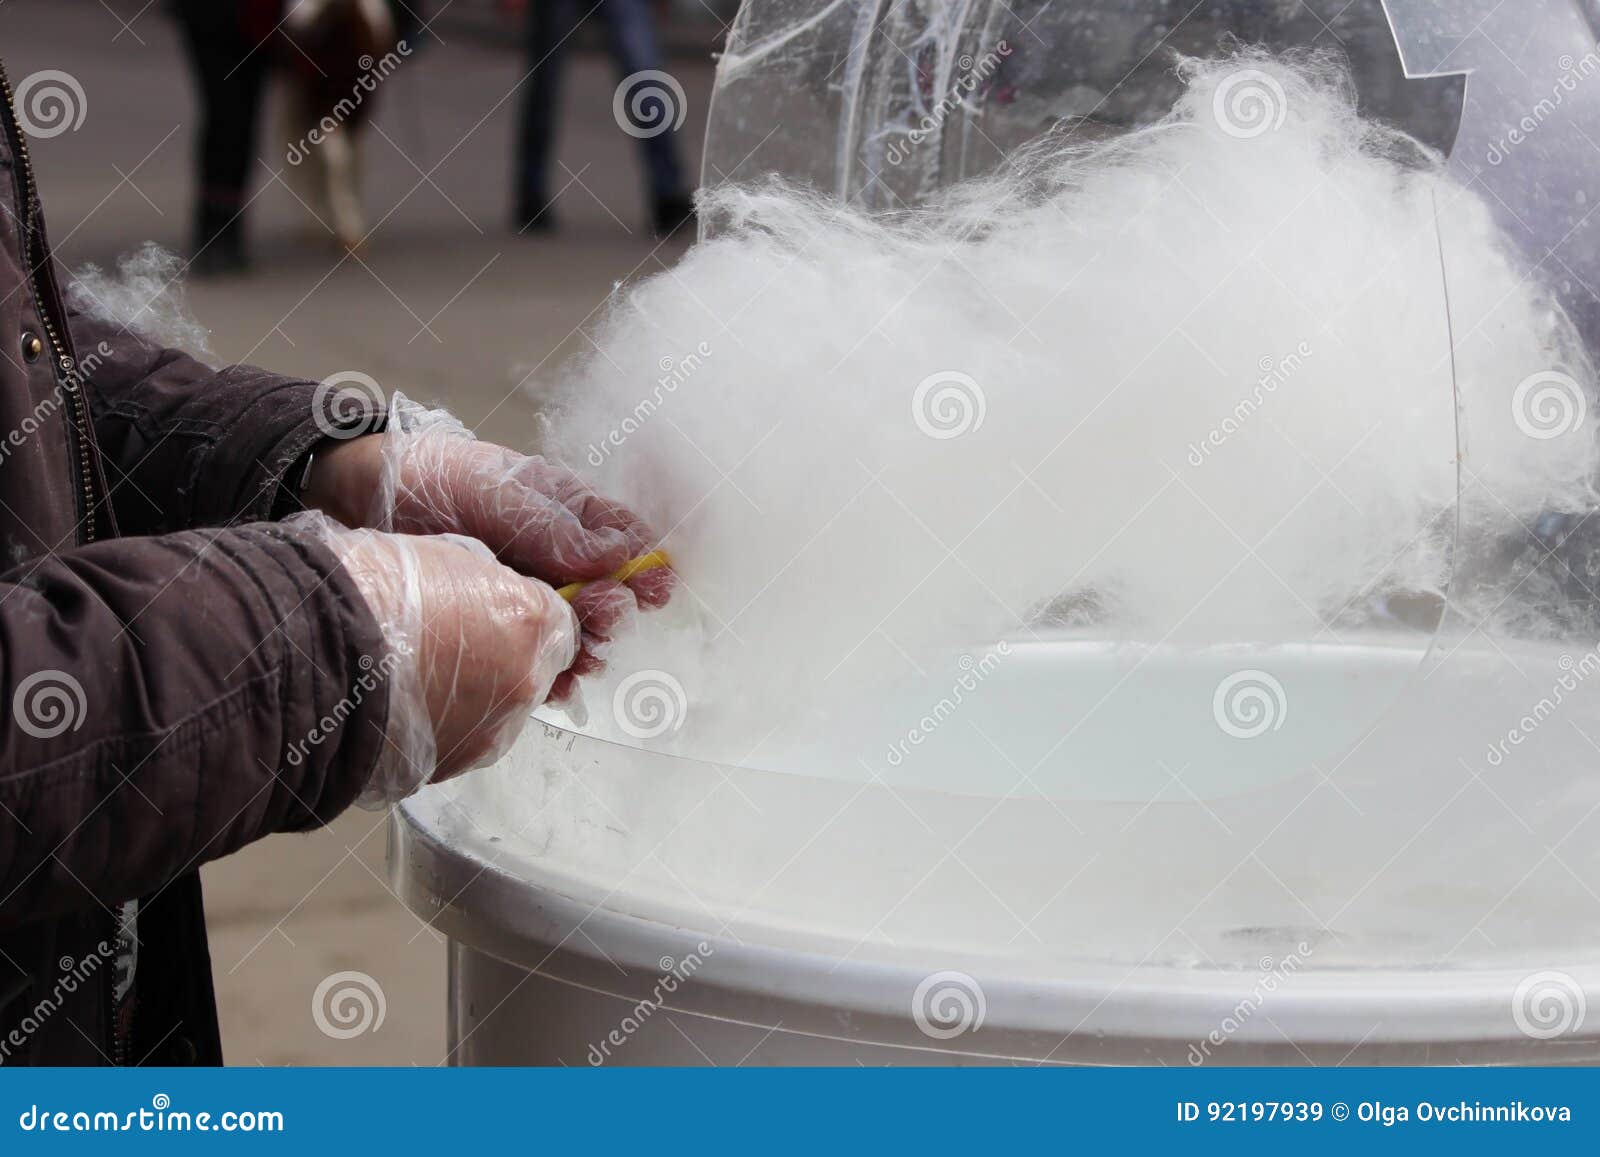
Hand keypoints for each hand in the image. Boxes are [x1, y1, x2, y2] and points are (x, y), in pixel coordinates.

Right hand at [292, 513, 578, 801]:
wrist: (310, 654)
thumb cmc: (370, 592)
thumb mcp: (447, 557)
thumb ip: (491, 586)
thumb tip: (494, 600)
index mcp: (531, 624)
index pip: (562, 621)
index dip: (527, 614)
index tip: (498, 610)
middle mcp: (524, 686)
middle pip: (536, 671)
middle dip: (506, 657)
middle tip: (450, 642)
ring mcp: (490, 733)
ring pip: (501, 711)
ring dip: (476, 696)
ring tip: (418, 676)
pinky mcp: (451, 765)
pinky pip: (462, 739)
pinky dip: (443, 725)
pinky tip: (404, 706)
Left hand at [303, 395, 672, 710]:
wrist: (357, 497)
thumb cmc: (434, 479)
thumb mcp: (501, 494)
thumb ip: (558, 528)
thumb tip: (623, 553)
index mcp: (566, 513)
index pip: (624, 542)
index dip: (646, 569)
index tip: (656, 591)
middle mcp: (554, 557)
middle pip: (604, 594)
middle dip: (610, 615)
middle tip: (603, 626)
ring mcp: (523, 591)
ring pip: (571, 629)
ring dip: (583, 648)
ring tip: (580, 662)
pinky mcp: (492, 624)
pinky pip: (531, 652)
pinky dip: (545, 669)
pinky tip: (551, 682)